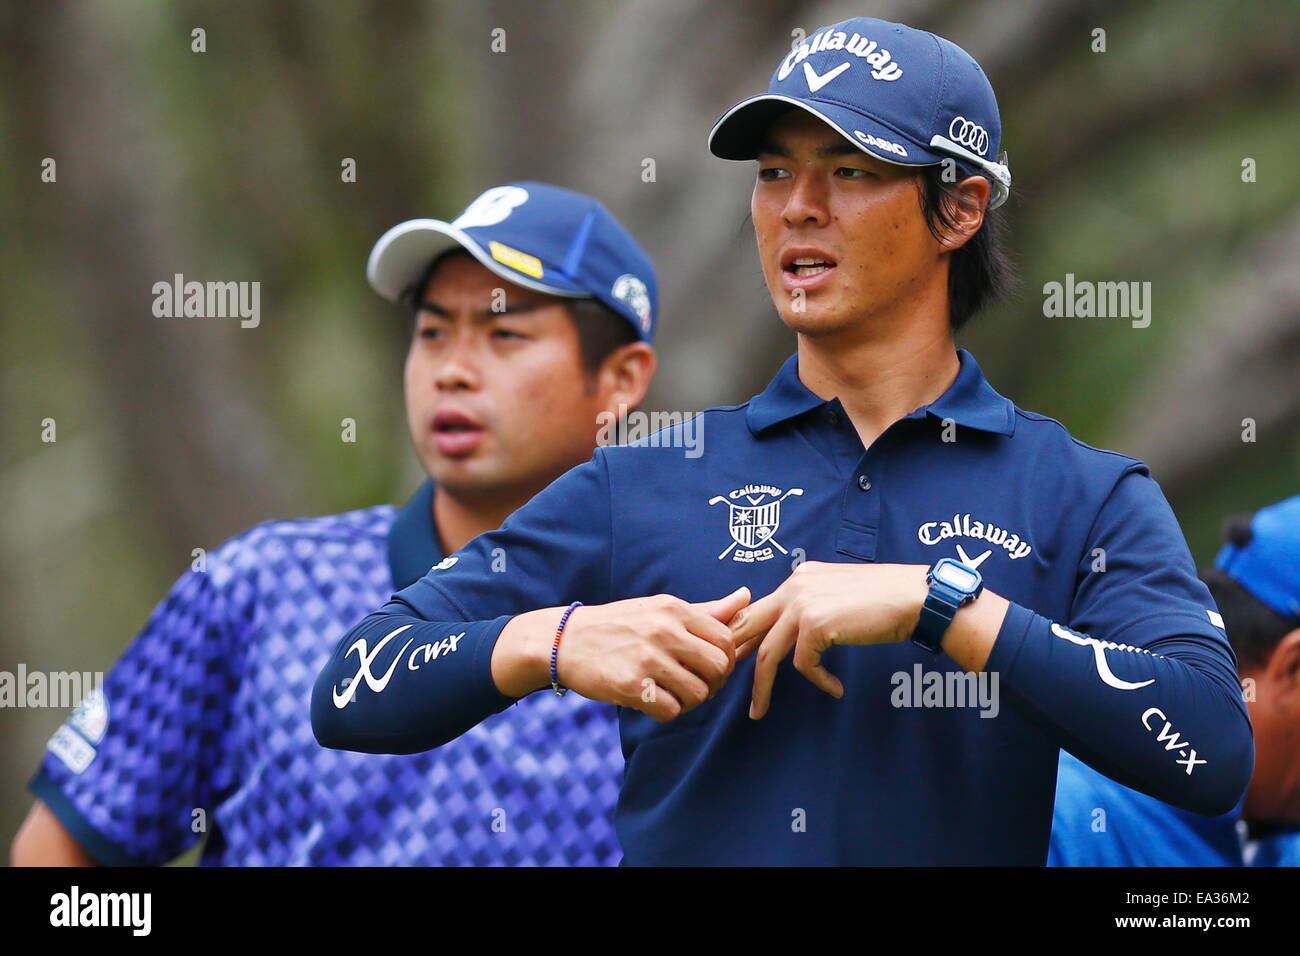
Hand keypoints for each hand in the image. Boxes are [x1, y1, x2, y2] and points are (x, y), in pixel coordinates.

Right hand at [549, 587, 750, 721]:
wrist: (565, 640)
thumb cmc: (620, 625)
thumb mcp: (660, 609)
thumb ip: (706, 609)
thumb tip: (747, 596)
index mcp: (674, 609)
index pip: (727, 639)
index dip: (726, 660)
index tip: (708, 667)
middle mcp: (663, 630)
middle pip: (719, 668)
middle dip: (713, 684)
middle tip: (694, 685)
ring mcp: (646, 658)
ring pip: (697, 694)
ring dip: (688, 701)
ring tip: (671, 694)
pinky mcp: (629, 685)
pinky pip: (670, 710)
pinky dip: (666, 711)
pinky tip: (653, 701)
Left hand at [728, 562, 928, 718]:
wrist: (915, 598)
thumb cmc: (884, 601)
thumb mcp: (837, 595)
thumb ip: (812, 607)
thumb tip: (790, 634)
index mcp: (798, 578)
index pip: (756, 608)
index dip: (740, 637)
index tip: (734, 661)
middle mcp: (794, 586)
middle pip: (748, 628)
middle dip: (734, 661)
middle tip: (727, 686)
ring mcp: (802, 604)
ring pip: (767, 653)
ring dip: (761, 686)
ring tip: (760, 710)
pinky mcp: (816, 624)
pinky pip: (803, 665)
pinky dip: (818, 681)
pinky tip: (835, 688)